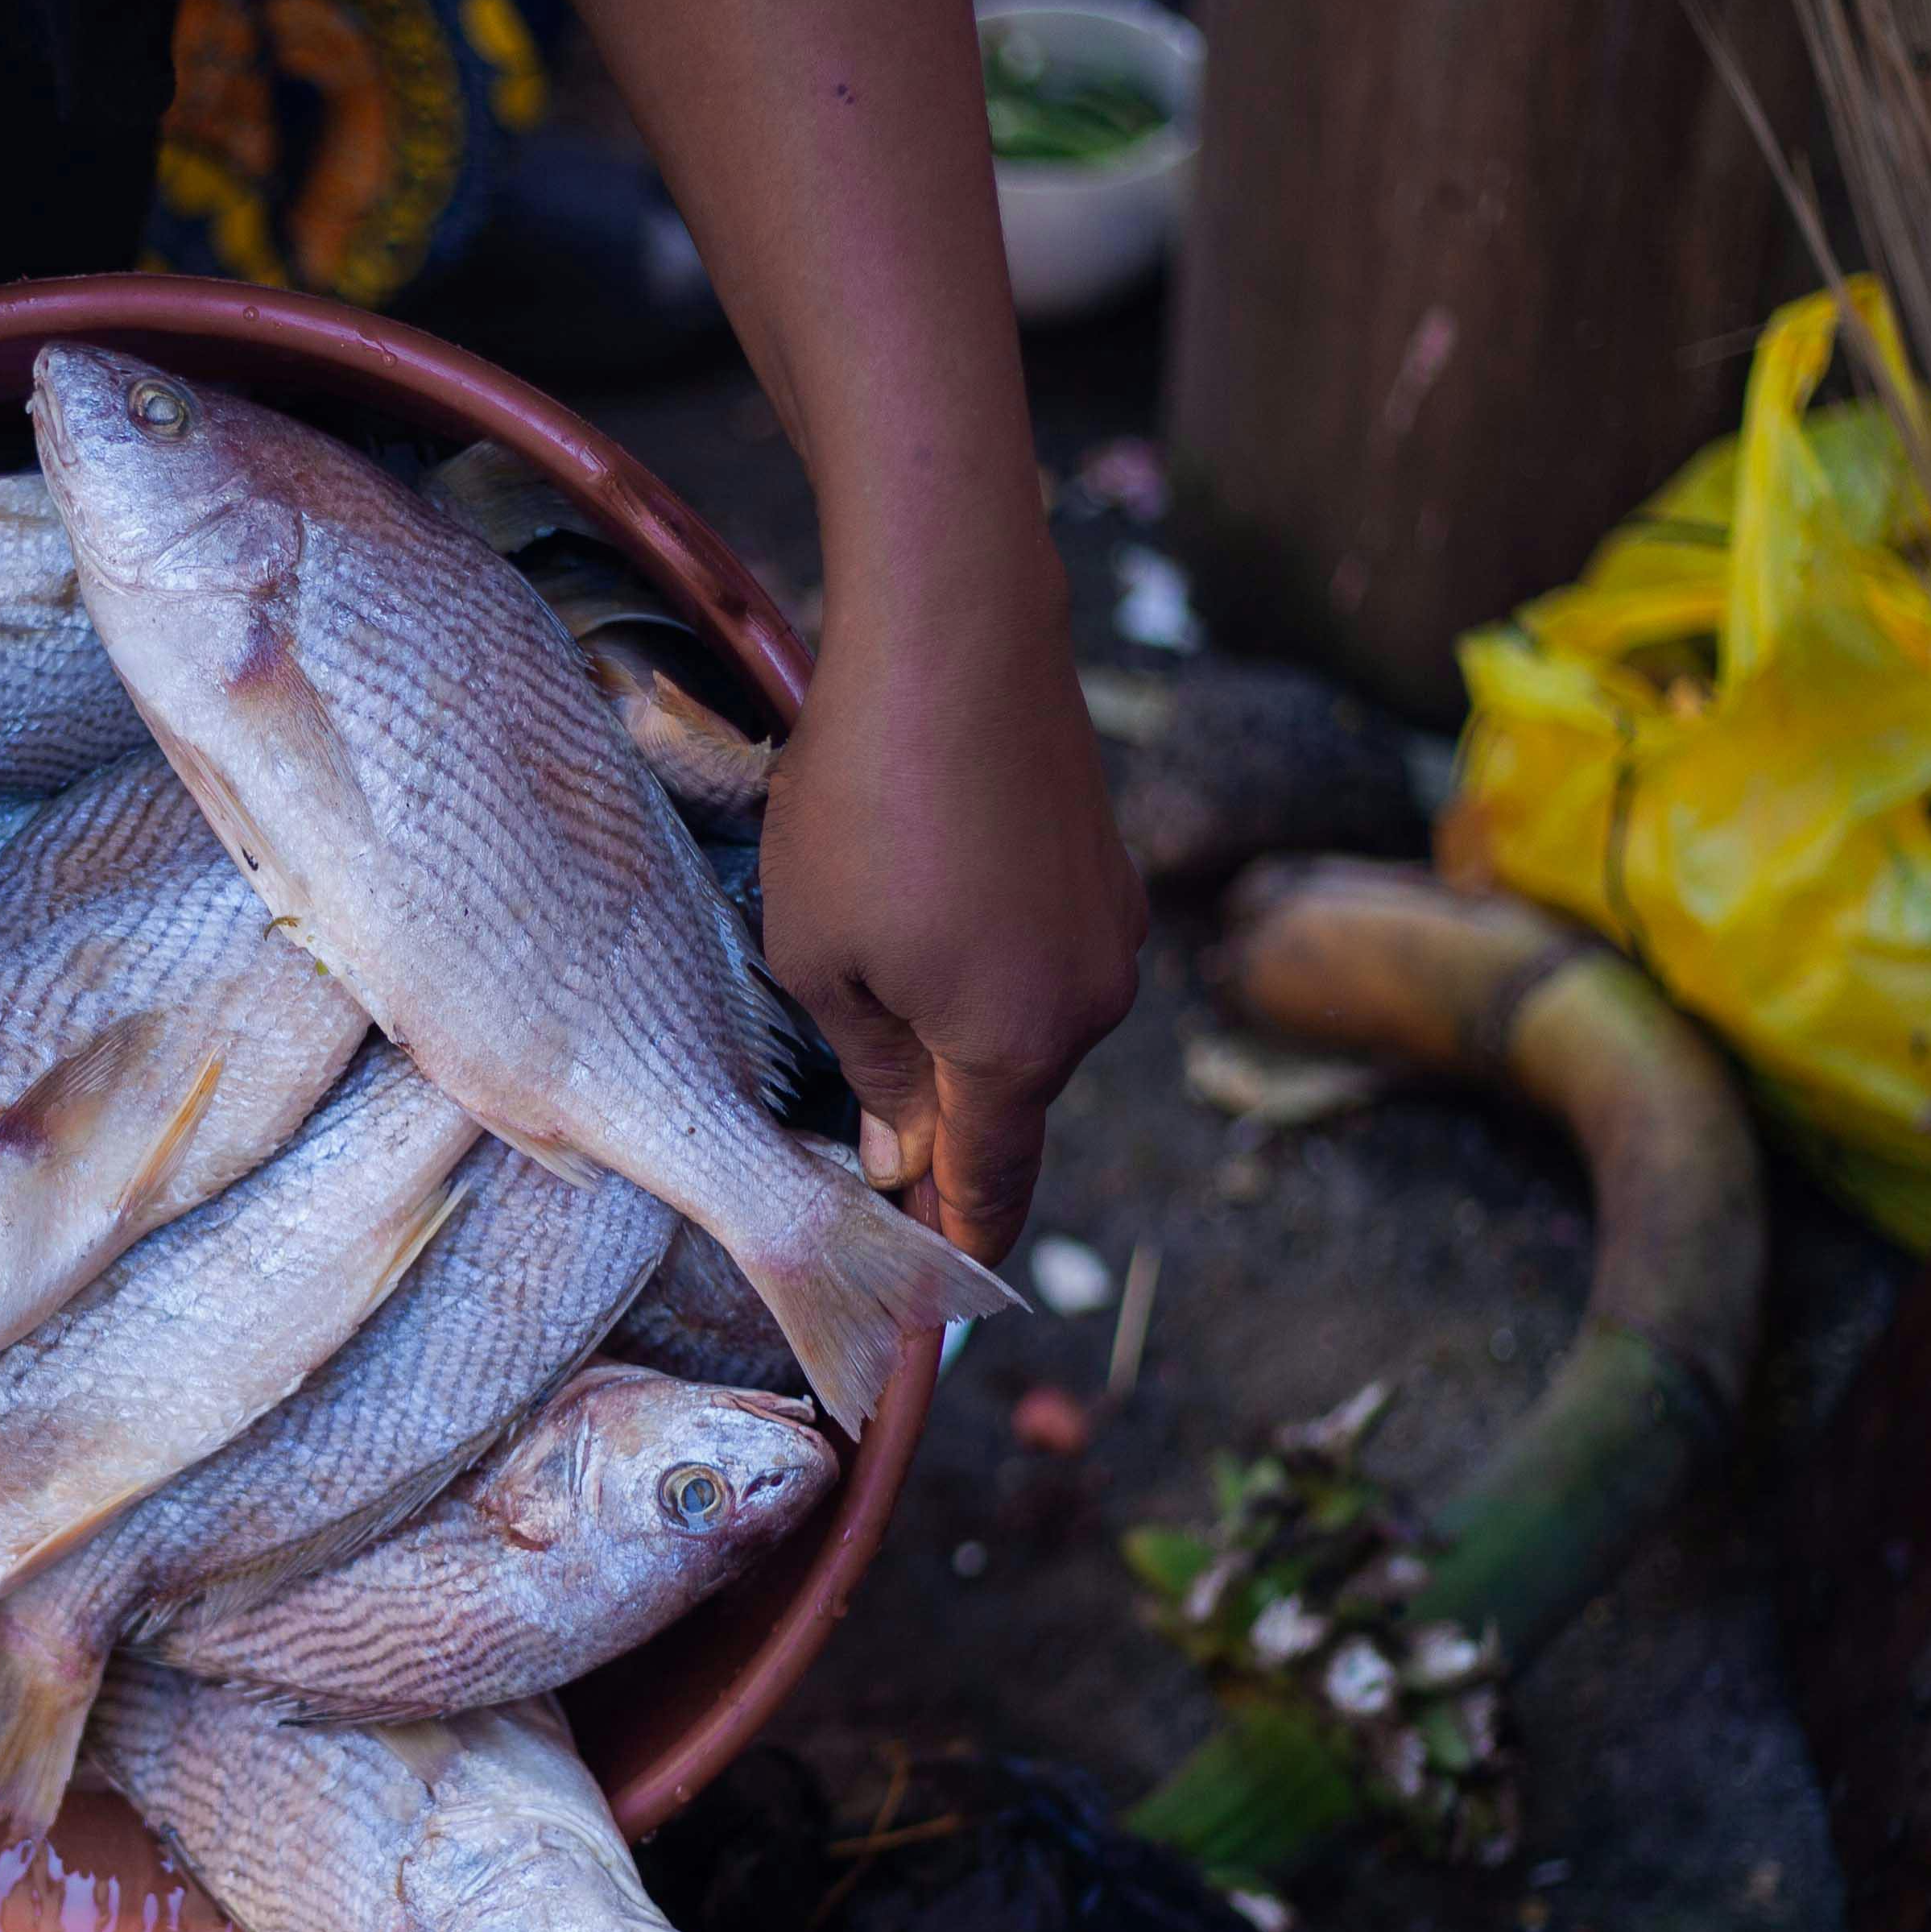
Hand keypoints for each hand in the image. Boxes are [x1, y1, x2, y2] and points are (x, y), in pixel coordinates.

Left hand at [759, 596, 1142, 1265]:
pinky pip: (1037, 954)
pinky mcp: (1104, 866)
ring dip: (953, 1027)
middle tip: (858, 1136)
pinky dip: (983, 961)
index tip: (926, 1300)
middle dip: (937, 1125)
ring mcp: (1110, 928)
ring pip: (1021, 1023)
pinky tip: (918, 902)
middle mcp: (1091, 1004)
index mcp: (1015, 1049)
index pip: (989, 1186)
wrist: (957, 631)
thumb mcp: (820, 958)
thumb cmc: (865, 801)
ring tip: (868, 965)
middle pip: (1006, 1105)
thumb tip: (898, 1150)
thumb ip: (867, 1070)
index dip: (953, 1244)